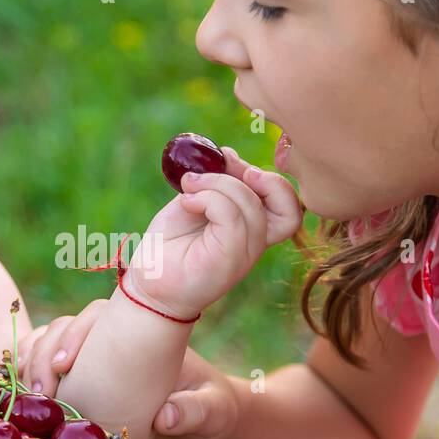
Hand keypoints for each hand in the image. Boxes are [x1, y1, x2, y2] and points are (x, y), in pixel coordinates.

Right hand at [21, 302, 237, 438]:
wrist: (204, 418)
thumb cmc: (212, 406)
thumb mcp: (211, 409)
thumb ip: (194, 411)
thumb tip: (166, 417)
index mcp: (143, 331)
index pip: (98, 316)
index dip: (75, 335)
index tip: (64, 367)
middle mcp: (113, 338)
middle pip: (64, 328)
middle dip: (43, 352)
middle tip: (40, 389)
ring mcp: (94, 358)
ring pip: (47, 345)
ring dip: (29, 363)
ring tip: (23, 393)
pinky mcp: (83, 382)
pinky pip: (44, 369)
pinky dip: (26, 375)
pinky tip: (18, 394)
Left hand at [124, 146, 301, 320]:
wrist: (148, 282)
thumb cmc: (170, 244)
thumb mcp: (196, 201)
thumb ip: (216, 182)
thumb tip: (227, 156)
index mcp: (253, 228)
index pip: (291, 203)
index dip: (272, 178)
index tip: (232, 162)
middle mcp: (255, 242)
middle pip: (286, 202)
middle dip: (252, 174)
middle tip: (217, 168)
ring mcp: (245, 253)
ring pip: (252, 205)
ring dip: (218, 184)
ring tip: (189, 187)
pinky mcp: (227, 260)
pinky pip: (230, 216)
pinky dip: (207, 198)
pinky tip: (187, 202)